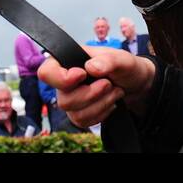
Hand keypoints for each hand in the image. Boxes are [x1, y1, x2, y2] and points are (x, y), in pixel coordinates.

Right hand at [38, 47, 155, 127]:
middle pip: (63, 99)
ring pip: (74, 114)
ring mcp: (71, 99)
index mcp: (69, 60)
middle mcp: (65, 81)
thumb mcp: (123, 59)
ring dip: (100, 104)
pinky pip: (83, 122)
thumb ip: (109, 60)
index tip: (83, 75)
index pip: (47, 72)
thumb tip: (91, 67)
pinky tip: (110, 103)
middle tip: (109, 84)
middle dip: (91, 94)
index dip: (61, 78)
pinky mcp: (79, 113)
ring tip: (115, 92)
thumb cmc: (125, 67)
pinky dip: (101, 114)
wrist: (135, 85)